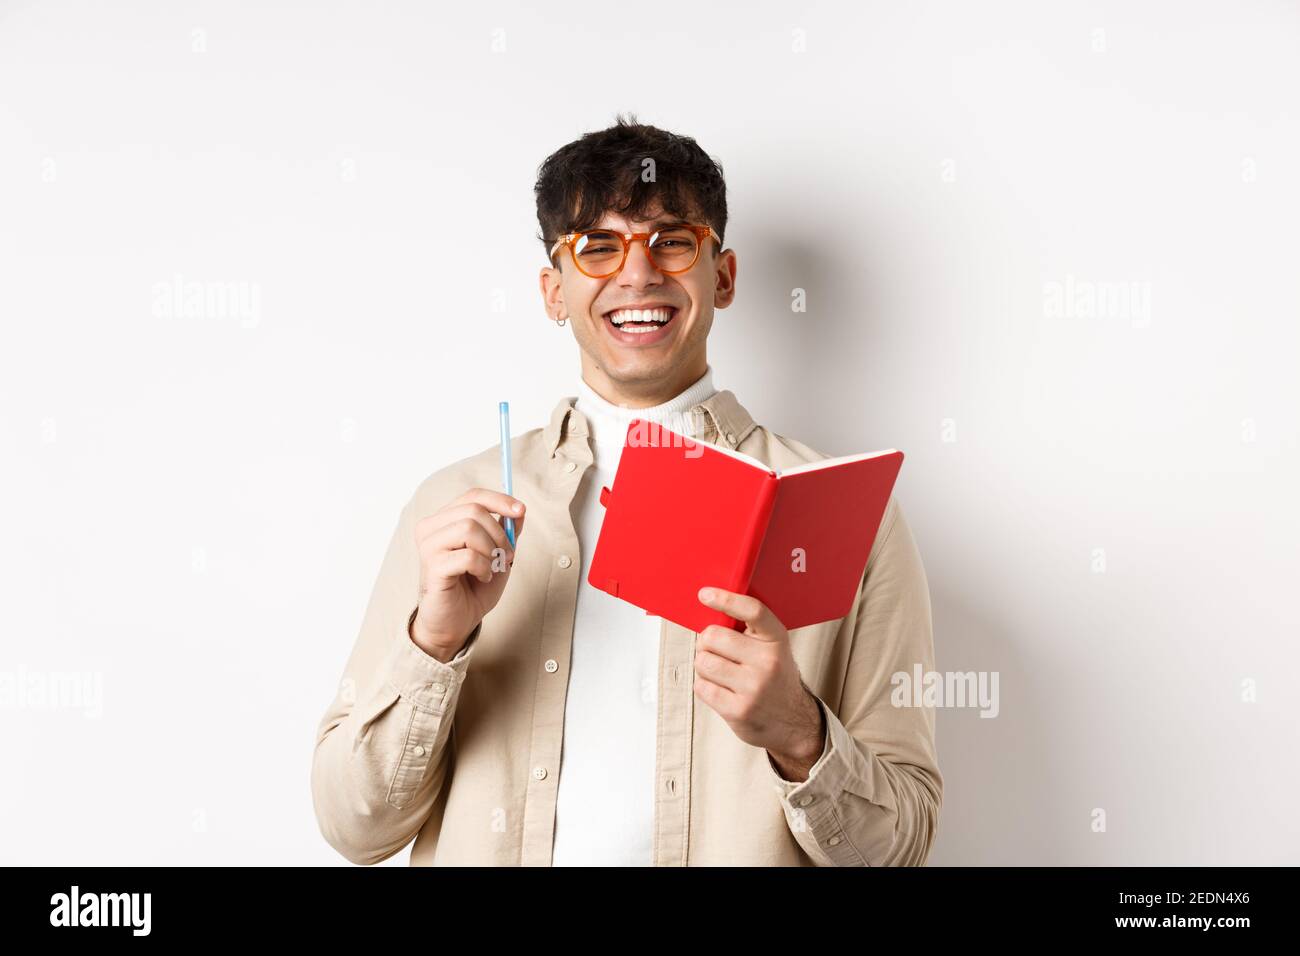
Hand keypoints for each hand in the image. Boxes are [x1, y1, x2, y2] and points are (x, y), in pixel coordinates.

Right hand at [410, 488, 525, 661]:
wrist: (455, 623)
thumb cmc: (472, 588)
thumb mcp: (497, 555)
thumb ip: (506, 531)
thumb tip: (520, 509)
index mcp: (444, 521)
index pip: (472, 496)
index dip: (499, 500)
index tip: (521, 510)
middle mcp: (430, 529)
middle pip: (473, 510)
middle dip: (499, 533)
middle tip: (506, 556)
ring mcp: (428, 546)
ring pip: (469, 528)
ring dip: (491, 550)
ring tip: (492, 567)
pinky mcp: (432, 567)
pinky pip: (468, 555)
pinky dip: (484, 567)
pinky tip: (482, 577)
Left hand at [693, 587, 826, 781]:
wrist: (793, 721)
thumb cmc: (774, 676)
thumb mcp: (772, 647)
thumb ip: (748, 630)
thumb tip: (709, 610)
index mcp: (776, 639)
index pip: (752, 610)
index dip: (726, 599)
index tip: (705, 594)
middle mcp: (768, 662)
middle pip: (713, 637)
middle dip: (706, 643)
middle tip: (716, 650)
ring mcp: (753, 687)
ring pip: (703, 662)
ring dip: (705, 665)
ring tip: (721, 672)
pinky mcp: (739, 710)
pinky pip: (701, 686)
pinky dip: (705, 686)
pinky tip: (721, 689)